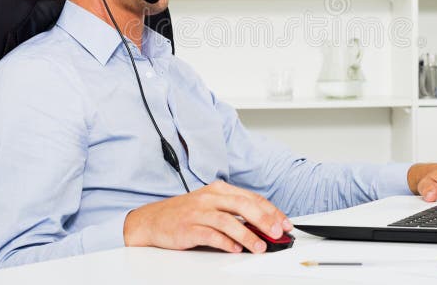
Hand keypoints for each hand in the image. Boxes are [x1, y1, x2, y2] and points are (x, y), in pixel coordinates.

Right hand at [123, 180, 291, 253]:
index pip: (251, 197)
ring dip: (247, 235)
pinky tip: (235, 249)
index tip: (284, 223)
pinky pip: (210, 234)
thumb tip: (263, 226)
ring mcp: (198, 212)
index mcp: (219, 189)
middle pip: (242, 205)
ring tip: (260, 246)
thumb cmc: (185, 213)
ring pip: (228, 221)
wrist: (152, 219)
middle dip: (264, 220)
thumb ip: (235, 211)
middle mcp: (209, 198)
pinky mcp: (188, 228)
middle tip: (277, 232)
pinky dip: (225, 242)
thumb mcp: (211, 205)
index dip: (271, 210)